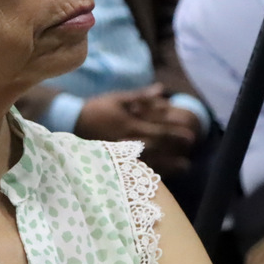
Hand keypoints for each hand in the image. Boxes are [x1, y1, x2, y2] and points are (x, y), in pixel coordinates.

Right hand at [75, 87, 196, 175]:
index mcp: (130, 124)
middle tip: (191, 152)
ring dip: (169, 164)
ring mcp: (121, 152)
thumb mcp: (118, 98)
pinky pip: (136, 167)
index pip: (158, 130)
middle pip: (157, 147)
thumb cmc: (97, 108)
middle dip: (175, 149)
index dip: (176, 134)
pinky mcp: (114, 159)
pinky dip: (151, 170)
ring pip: (148, 160)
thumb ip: (141, 96)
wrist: (72, 121)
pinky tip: (162, 173)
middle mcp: (128, 140)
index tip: (191, 136)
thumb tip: (162, 91)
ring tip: (184, 167)